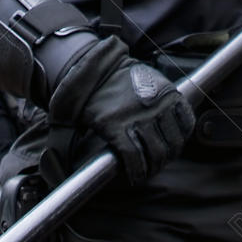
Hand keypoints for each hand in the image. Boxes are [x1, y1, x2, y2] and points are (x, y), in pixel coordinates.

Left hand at [49, 40, 194, 184]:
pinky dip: (183, 133)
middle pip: (158, 152)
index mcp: (114, 123)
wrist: (102, 63)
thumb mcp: (67, 121)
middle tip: (149, 169)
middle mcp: (139, 113)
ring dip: (169, 153)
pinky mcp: (169, 92)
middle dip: (154, 166)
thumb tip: (55, 171)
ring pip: (174, 140)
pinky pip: (185, 120)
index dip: (137, 173)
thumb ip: (60, 147)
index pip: (134, 158)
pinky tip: (174, 138)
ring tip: (162, 156)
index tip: (136, 177)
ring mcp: (157, 101)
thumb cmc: (86, 97)